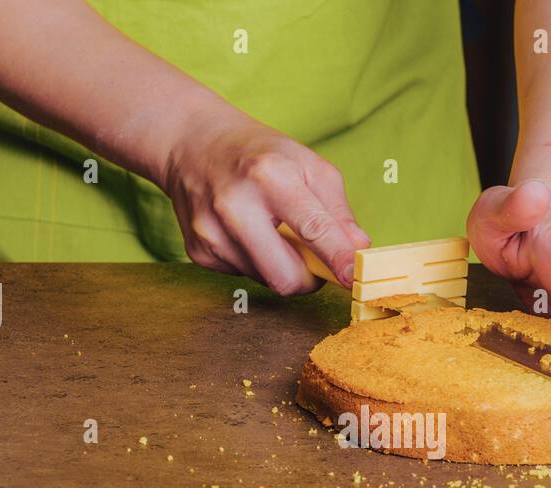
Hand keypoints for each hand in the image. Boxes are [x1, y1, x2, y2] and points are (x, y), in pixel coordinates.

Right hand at [162, 101, 368, 293]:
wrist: (192, 143)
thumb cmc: (259, 153)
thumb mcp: (307, 164)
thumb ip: (337, 211)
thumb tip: (358, 250)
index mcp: (270, 176)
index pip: (313, 229)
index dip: (337, 258)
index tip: (353, 278)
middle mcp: (235, 205)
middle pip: (285, 276)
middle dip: (308, 278)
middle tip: (313, 257)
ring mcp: (211, 232)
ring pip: (266, 281)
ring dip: (279, 265)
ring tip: (270, 230)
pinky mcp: (198, 251)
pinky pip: (243, 276)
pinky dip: (254, 262)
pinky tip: (245, 233)